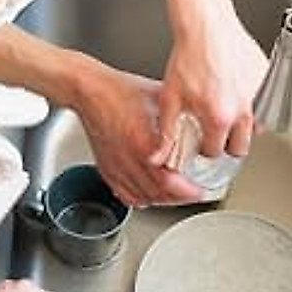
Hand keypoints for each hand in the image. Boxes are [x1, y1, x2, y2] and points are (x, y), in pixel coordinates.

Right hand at [71, 61, 204, 205]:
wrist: (90, 92)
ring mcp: (116, 167)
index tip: (200, 190)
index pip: (170, 182)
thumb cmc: (121, 91)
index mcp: (143, 143)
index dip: (188, 192)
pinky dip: (141, 199)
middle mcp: (128, 159)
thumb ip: (180, 115)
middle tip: (193, 193)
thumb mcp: (160, 99)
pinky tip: (151, 193)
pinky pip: (125, 195)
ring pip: (143, 198)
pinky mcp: (107, 168)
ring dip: (162, 200)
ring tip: (176, 195)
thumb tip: (202, 122)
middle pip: (158, 194)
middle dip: (180, 198)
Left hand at [152, 1, 267, 165]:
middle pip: (241, 147)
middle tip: (215, 129)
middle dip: (227, 143)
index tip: (201, 138)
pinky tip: (234, 89)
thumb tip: (160, 156)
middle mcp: (243, 109)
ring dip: (242, 124)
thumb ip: (167, 131)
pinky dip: (251, 101)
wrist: (206, 24)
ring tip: (226, 108)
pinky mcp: (266, 78)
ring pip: (256, 126)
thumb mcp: (171, 97)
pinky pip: (263, 100)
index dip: (205, 147)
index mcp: (219, 117)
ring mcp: (258, 94)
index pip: (215, 151)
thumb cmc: (189, 55)